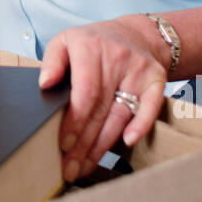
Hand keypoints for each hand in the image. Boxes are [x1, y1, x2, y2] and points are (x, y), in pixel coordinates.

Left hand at [38, 20, 168, 181]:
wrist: (136, 33)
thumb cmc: (95, 42)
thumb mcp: (66, 40)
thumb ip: (52, 61)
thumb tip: (44, 83)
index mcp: (90, 48)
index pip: (84, 92)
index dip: (74, 121)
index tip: (63, 144)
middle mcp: (117, 58)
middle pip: (100, 109)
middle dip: (83, 143)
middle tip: (69, 167)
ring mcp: (139, 71)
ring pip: (120, 114)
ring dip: (103, 145)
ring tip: (85, 165)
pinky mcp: (156, 80)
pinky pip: (151, 107)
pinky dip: (140, 126)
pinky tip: (127, 143)